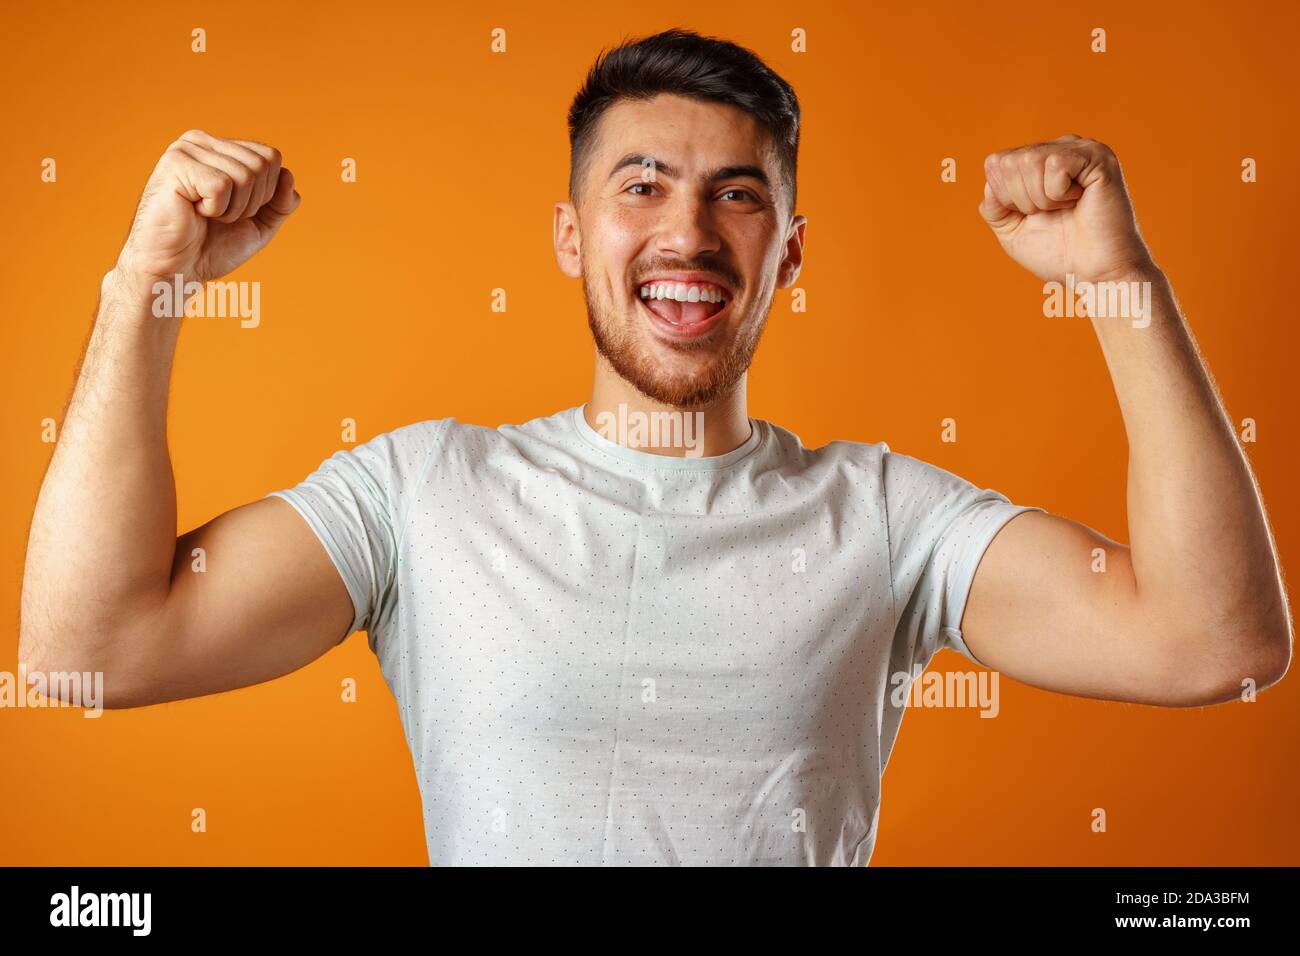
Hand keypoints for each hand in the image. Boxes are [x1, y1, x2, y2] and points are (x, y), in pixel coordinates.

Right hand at [115, 129, 300, 288]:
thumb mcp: (258, 225)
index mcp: (220, 149)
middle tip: (220, 217)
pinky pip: (222, 185)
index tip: (238, 210)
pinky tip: (194, 212)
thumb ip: (280, 202)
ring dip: (233, 209)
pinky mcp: (175, 164)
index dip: (267, 193)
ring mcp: (186, 150)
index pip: (271, 157)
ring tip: (205, 215)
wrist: (175, 270)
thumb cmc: (210, 247)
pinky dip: (216, 209)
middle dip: (252, 202)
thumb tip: (289, 175)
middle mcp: (202, 142)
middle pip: (262, 164)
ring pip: (245, 176)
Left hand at [979, 135, 1153, 282]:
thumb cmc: (1058, 253)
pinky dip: (1059, 193)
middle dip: (1022, 200)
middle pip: (1008, 162)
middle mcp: (1059, 148)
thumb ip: (993, 207)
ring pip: (1029, 161)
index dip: (1004, 197)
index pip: (996, 163)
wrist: (1094, 274)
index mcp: (1039, 161)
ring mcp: (1080, 149)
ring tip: (1067, 208)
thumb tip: (989, 185)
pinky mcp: (1098, 157)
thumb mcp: (1011, 231)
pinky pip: (1054, 165)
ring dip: (1041, 198)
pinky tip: (1080, 200)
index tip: (1032, 215)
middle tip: (1053, 213)